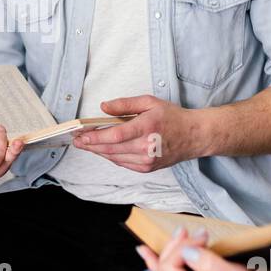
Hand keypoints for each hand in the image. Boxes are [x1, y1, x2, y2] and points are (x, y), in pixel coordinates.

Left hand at [70, 95, 205, 170]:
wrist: (194, 136)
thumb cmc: (173, 117)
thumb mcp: (150, 102)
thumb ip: (125, 105)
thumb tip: (103, 107)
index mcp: (146, 128)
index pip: (114, 135)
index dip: (94, 137)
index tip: (80, 135)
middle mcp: (146, 147)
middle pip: (110, 149)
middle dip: (90, 145)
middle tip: (76, 140)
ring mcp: (147, 161)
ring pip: (114, 158)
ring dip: (98, 151)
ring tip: (85, 144)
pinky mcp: (147, 168)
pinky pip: (122, 163)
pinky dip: (111, 156)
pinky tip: (103, 150)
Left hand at [138, 227, 270, 270]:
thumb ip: (208, 262)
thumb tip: (186, 249)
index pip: (171, 269)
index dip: (182, 247)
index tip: (203, 235)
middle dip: (173, 248)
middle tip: (188, 230)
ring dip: (164, 255)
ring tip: (154, 242)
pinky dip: (161, 266)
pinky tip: (148, 255)